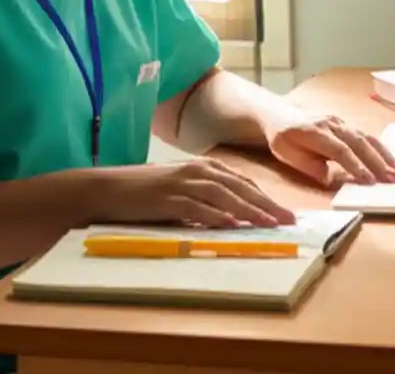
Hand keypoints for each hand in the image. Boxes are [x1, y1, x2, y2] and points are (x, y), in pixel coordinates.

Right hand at [89, 159, 295, 228]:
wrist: (106, 189)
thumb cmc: (143, 192)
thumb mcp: (180, 190)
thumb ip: (204, 199)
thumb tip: (231, 218)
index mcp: (202, 167)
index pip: (242, 182)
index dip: (265, 197)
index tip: (284, 212)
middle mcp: (197, 171)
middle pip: (240, 187)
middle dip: (267, 205)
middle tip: (288, 221)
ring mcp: (183, 183)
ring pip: (225, 197)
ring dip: (250, 211)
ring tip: (270, 225)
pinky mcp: (168, 199)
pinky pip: (199, 209)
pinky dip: (218, 218)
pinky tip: (234, 227)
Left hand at [265, 113, 394, 187]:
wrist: (280, 114)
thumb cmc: (284, 138)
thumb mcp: (288, 155)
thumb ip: (309, 166)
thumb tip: (331, 179)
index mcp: (315, 131)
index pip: (340, 150)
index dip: (355, 165)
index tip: (368, 181)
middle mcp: (332, 123)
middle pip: (358, 142)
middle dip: (377, 161)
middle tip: (391, 179)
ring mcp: (341, 122)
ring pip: (367, 137)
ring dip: (384, 155)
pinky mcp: (347, 124)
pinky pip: (367, 136)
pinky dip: (382, 149)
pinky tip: (393, 161)